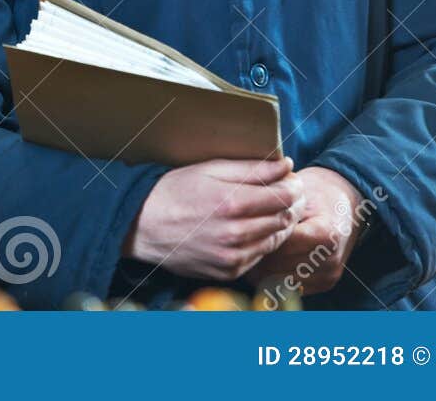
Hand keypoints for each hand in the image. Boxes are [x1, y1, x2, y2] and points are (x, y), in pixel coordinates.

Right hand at [123, 156, 305, 281]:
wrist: (142, 226)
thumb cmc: (173, 191)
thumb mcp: (209, 169)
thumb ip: (251, 168)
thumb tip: (286, 165)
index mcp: (231, 203)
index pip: (284, 196)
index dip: (294, 186)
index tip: (291, 179)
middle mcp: (235, 234)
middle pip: (284, 218)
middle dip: (292, 204)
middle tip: (287, 193)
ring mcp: (233, 256)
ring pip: (276, 239)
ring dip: (282, 223)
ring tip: (273, 209)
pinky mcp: (229, 270)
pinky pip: (261, 256)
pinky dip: (265, 241)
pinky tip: (256, 227)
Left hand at [245, 166, 366, 300]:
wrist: (344, 203)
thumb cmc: (316, 192)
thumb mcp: (297, 192)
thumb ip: (276, 210)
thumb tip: (245, 225)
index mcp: (325, 234)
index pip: (281, 246)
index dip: (258, 238)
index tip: (238, 231)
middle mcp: (330, 259)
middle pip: (279, 266)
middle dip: (255, 256)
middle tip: (233, 246)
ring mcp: (328, 274)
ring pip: (281, 281)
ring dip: (260, 271)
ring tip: (243, 253)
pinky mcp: (326, 283)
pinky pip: (291, 286)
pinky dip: (273, 276)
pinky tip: (260, 261)